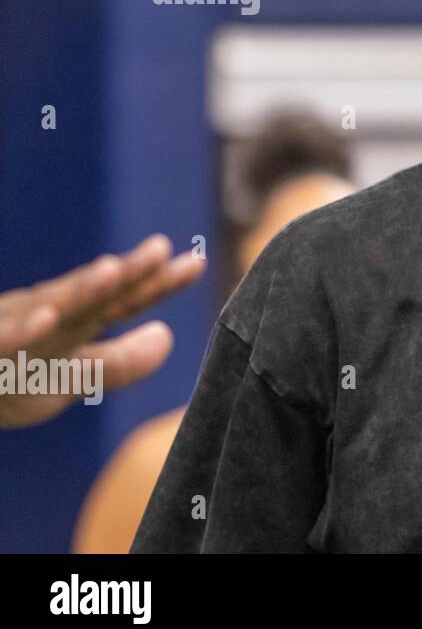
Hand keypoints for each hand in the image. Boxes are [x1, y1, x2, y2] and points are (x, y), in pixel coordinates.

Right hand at [0, 235, 204, 427]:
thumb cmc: (11, 379)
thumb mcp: (69, 377)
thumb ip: (118, 361)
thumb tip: (166, 336)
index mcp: (72, 321)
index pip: (123, 299)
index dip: (158, 283)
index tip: (195, 263)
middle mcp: (45, 316)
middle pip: (92, 293)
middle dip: (125, 272)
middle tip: (159, 249)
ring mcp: (10, 329)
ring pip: (48, 307)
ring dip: (79, 289)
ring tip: (113, 270)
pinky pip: (1, 340)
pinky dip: (21, 330)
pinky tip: (45, 319)